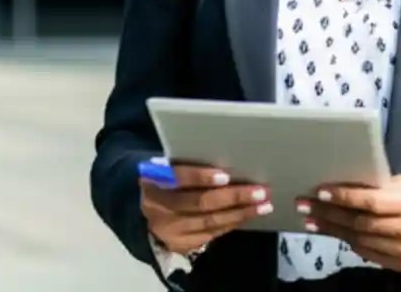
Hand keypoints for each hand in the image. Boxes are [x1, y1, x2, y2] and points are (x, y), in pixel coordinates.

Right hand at [139, 164, 273, 254]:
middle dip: (233, 197)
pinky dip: (231, 223)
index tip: (225, 175)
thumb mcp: (164, 166)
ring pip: (210, 222)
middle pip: (200, 203)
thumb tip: (227, 157)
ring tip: (264, 205)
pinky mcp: (180, 245)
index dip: (201, 177)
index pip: (178, 178)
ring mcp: (170, 231)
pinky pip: (211, 234)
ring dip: (240, 213)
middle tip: (260, 191)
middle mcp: (159, 209)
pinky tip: (248, 215)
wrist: (137, 209)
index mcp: (153, 181)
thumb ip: (185, 164)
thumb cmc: (161, 178)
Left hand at [295, 175, 400, 271]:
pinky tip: (333, 231)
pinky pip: (367, 254)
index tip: (320, 190)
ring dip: (332, 229)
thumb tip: (345, 181)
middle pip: (361, 223)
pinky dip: (348, 242)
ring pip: (360, 240)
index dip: (345, 197)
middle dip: (329, 213)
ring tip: (311, 219)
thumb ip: (382, 184)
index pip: (373, 201)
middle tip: (304, 205)